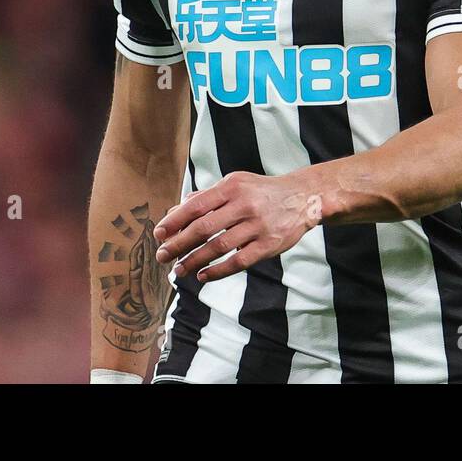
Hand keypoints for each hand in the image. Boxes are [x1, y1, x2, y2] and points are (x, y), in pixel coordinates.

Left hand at [153, 172, 322, 283]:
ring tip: (179, 270)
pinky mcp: (269, 245)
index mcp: (231, 187)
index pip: (196, 206)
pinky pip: (239, 261)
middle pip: (203, 228)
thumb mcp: (235, 184)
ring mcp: (257, 226)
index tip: (158, 235)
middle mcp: (244, 205)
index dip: (174, 222)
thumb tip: (175, 212)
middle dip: (178, 244)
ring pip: (218, 247)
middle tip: (162, 256)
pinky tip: (204, 276)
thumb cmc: (261, 192)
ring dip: (195, 261)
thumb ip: (206, 197)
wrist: (303, 198)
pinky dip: (218, 271)